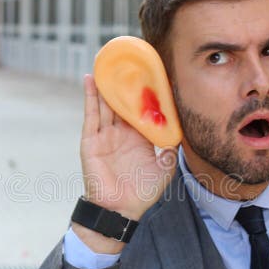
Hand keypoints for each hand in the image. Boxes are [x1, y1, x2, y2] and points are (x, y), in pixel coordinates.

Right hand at [79, 74, 177, 221]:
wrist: (120, 210)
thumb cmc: (142, 193)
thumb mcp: (164, 169)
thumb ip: (171, 151)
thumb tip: (179, 135)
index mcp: (138, 137)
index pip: (141, 108)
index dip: (145, 92)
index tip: (151, 71)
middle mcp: (121, 132)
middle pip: (122, 101)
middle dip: (124, 81)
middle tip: (127, 58)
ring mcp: (105, 134)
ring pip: (106, 103)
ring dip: (105, 83)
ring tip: (106, 61)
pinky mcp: (91, 140)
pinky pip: (91, 115)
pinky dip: (89, 97)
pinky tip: (89, 80)